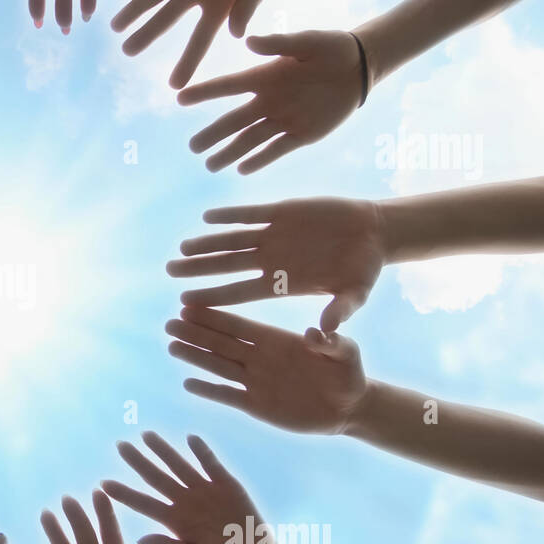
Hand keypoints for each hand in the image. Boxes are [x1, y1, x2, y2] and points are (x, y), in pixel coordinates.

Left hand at [103, 432, 262, 543]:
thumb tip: (141, 540)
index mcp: (175, 521)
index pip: (144, 503)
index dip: (124, 494)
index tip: (103, 484)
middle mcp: (185, 502)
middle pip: (156, 478)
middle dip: (138, 461)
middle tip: (119, 445)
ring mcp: (204, 490)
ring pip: (179, 465)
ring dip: (163, 450)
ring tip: (146, 434)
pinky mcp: (225, 484)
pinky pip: (211, 464)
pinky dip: (202, 452)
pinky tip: (191, 438)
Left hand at [112, 0, 297, 86]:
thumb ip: (249, 2)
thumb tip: (236, 35)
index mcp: (222, 3)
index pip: (201, 39)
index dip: (188, 62)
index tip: (175, 86)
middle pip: (167, 17)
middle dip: (147, 34)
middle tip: (126, 52)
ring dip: (135, 9)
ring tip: (115, 27)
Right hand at [166, 306, 367, 433]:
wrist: (351, 408)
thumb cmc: (350, 374)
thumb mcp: (347, 354)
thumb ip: (331, 343)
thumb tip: (315, 332)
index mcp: (277, 340)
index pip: (239, 326)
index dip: (215, 317)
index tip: (190, 305)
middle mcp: (261, 358)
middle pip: (221, 343)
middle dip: (196, 333)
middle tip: (170, 322)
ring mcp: (256, 381)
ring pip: (219, 366)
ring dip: (195, 357)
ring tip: (172, 345)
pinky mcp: (257, 405)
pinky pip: (228, 396)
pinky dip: (209, 390)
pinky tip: (188, 383)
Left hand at [168, 198, 385, 330]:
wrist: (374, 233)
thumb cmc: (363, 270)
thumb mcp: (355, 293)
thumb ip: (339, 310)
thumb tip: (326, 330)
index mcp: (282, 284)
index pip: (240, 292)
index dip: (213, 296)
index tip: (187, 303)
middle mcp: (271, 261)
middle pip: (226, 266)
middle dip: (198, 269)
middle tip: (170, 271)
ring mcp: (274, 237)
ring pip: (232, 240)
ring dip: (208, 243)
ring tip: (182, 246)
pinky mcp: (282, 212)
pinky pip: (250, 215)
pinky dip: (231, 215)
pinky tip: (209, 217)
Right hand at [179, 30, 363, 173]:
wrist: (360, 66)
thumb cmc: (333, 47)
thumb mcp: (309, 41)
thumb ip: (280, 43)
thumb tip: (249, 42)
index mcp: (265, 76)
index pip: (228, 86)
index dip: (204, 92)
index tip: (180, 97)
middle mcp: (268, 100)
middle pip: (234, 121)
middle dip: (213, 134)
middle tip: (192, 147)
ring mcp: (283, 119)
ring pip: (250, 140)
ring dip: (230, 153)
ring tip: (210, 165)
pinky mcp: (302, 134)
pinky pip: (276, 150)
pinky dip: (259, 160)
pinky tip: (241, 170)